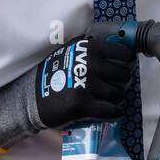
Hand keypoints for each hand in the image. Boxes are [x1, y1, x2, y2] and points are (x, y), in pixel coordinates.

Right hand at [0, 34, 133, 149]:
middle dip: (121, 83)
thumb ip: (92, 47)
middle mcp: (90, 64)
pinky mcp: (83, 105)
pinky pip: (112, 111)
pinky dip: (114, 113)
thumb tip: (118, 47)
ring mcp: (87, 85)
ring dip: (116, 98)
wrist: (32, 97)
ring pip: (119, 94)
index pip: (125, 54)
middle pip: (124, 75)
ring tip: (107, 99)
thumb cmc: (55, 73)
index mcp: (90, 48)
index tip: (123, 69)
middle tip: (113, 87)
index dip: (127, 63)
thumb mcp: (71, 51)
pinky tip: (110, 111)